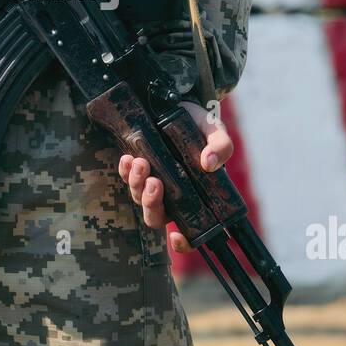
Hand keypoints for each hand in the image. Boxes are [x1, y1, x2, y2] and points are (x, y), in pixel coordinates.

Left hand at [117, 101, 232, 253]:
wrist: (179, 102)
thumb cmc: (200, 125)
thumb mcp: (215, 131)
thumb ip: (220, 147)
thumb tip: (209, 164)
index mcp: (195, 196)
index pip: (190, 232)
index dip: (184, 242)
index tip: (177, 235)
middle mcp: (172, 195)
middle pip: (156, 217)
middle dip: (151, 204)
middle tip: (155, 182)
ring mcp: (152, 182)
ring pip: (138, 197)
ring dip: (137, 184)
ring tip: (141, 162)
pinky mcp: (136, 168)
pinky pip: (125, 177)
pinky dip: (125, 170)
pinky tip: (129, 158)